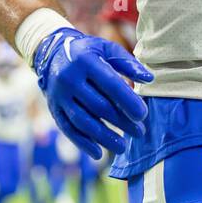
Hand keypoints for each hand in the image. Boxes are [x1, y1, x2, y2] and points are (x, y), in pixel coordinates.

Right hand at [32, 28, 153, 158]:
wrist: (51, 53)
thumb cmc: (89, 52)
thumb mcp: (108, 49)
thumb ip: (128, 63)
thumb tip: (149, 79)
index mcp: (85, 61)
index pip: (110, 84)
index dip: (127, 101)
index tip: (143, 115)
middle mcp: (69, 78)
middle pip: (98, 106)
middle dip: (121, 122)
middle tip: (140, 132)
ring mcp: (59, 95)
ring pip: (82, 121)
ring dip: (104, 137)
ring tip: (123, 147)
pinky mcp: (53, 108)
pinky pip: (68, 129)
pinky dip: (83, 143)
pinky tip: (98, 153)